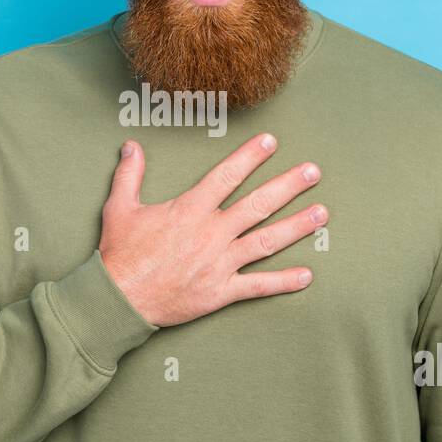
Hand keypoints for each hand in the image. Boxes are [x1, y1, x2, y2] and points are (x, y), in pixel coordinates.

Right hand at [98, 133, 325, 327]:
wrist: (119, 299)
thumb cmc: (120, 254)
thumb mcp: (120, 208)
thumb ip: (130, 175)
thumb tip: (131, 146)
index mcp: (190, 210)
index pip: (227, 176)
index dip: (250, 157)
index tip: (271, 142)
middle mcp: (211, 233)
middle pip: (258, 204)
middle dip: (288, 186)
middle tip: (313, 172)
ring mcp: (220, 263)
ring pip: (266, 241)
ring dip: (297, 227)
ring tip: (322, 214)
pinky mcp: (221, 291)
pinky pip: (258, 286)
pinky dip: (283, 282)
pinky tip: (306, 275)